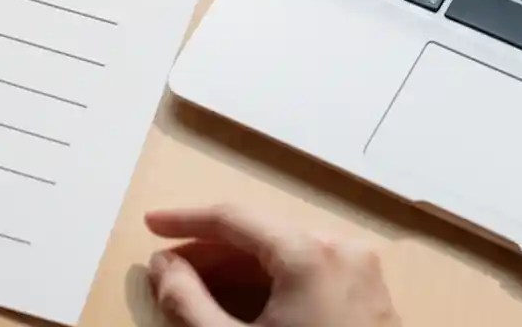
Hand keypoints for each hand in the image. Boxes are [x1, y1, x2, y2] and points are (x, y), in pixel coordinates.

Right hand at [145, 205, 400, 326]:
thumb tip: (165, 266)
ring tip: (198, 285)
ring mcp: (362, 271)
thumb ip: (189, 303)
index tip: (150, 225)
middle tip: (167, 266)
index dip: (186, 220)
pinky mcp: (371, 295)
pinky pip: (312, 271)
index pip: (235, 218)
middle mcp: (341, 249)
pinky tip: (245, 300)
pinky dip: (274, 281)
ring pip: (287, 252)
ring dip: (240, 266)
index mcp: (308, 254)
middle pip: (262, 234)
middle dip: (211, 249)